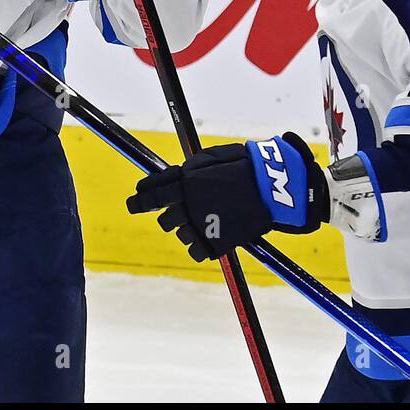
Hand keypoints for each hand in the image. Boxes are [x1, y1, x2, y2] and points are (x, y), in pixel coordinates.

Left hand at [126, 134, 326, 261]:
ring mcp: (201, 225)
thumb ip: (188, 170)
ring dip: (190, 229)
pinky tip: (212, 236)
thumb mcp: (211, 158)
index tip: (136, 202)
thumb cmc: (243, 166)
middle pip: (165, 220)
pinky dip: (202, 246)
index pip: (150, 194)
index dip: (140, 200)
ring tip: (209, 220)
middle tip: (188, 210)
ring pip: (182, 235)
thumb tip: (172, 176)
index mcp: (184, 182)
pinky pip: (196, 251)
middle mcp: (187, 205)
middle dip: (172, 216)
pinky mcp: (215, 243)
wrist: (272, 185)